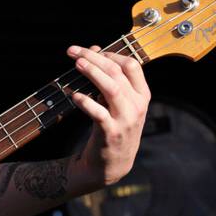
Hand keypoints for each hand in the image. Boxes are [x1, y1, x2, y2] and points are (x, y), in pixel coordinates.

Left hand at [65, 44, 150, 192]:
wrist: (112, 165)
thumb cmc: (112, 128)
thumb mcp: (117, 104)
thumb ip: (109, 79)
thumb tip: (93, 50)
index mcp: (142, 95)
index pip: (131, 64)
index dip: (110, 53)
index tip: (90, 50)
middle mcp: (137, 105)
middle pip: (117, 72)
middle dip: (94, 58)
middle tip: (73, 52)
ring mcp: (126, 120)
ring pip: (111, 88)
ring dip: (92, 73)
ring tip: (76, 64)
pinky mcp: (111, 133)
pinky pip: (98, 112)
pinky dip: (85, 101)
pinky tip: (74, 95)